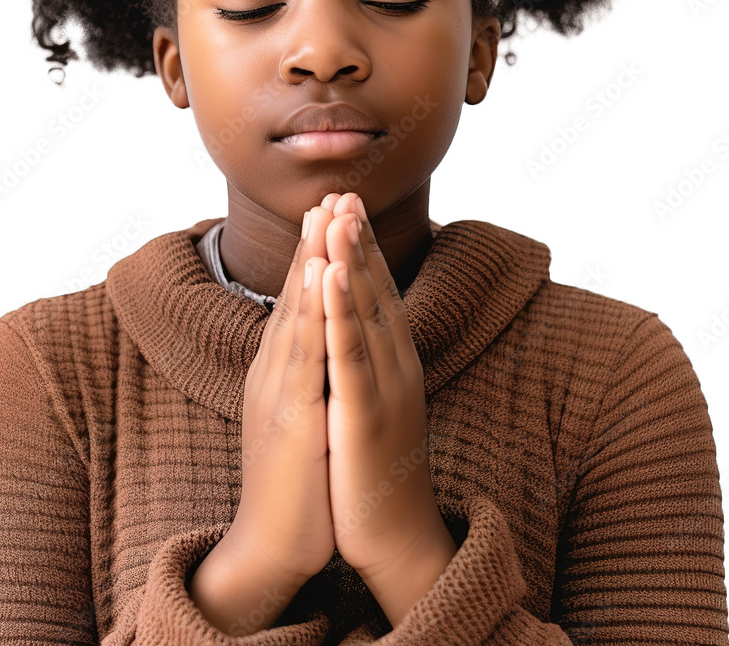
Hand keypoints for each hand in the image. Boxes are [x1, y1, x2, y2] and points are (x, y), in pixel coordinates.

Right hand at [233, 205, 336, 584]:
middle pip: (296, 294)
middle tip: (329, 192)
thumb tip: (317, 346)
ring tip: (324, 213)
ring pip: (297, 312)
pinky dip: (312, 310)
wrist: (269, 543)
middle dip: (314, 241)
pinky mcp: (289, 415)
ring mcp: (278, 389)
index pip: (300, 301)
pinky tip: (320, 276)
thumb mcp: (298, 415)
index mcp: (282, 369)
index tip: (330, 213)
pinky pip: (304, 354)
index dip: (314, 254)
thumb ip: (303, 376)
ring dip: (311, 258)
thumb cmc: (293, 479)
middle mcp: (275, 369)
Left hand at [318, 192, 446, 581]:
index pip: (375, 292)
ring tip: (340, 214)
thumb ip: (368, 363)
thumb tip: (357, 332)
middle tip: (345, 190)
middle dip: (357, 238)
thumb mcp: (373, 402)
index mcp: (391, 362)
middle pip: (374, 290)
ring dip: (353, 258)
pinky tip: (334, 277)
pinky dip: (342, 311)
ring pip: (365, 312)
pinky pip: (351, 354)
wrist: (394, 537)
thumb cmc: (376, 468)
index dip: (362, 247)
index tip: (346, 205)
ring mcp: (383, 388)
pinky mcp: (366, 414)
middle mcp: (394, 366)